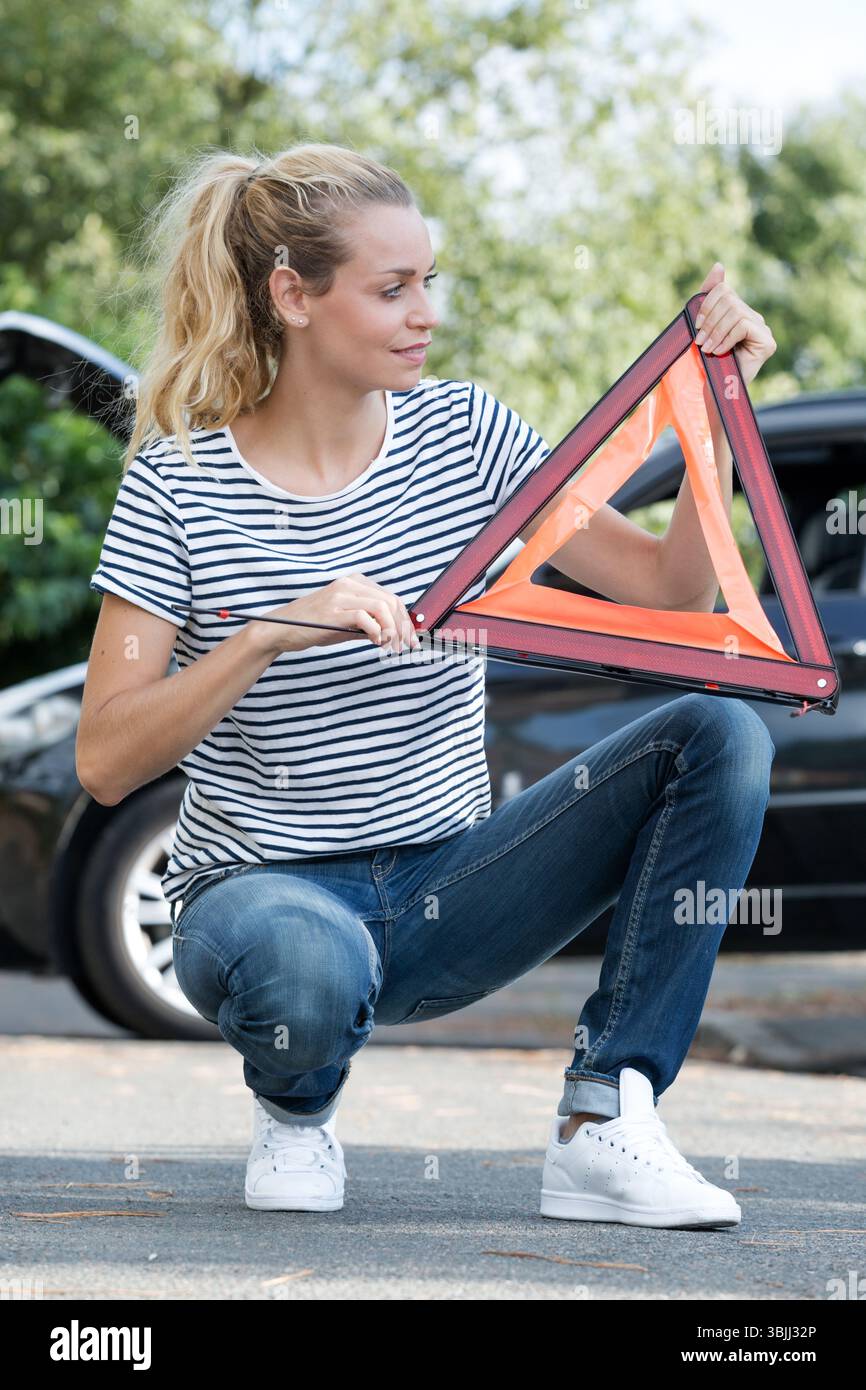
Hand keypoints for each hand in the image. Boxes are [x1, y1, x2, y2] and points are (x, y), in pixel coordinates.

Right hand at [249, 572, 421, 657]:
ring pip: (382, 608)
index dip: (405, 620)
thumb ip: (369, 622)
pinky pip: (365, 618)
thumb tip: (395, 634)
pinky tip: (374, 642)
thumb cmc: (315, 625)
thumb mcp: (346, 621)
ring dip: (392, 631)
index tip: (411, 639)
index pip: (391, 598)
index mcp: (355, 583)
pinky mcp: (334, 610)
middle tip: (404, 647)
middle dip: (403, 627)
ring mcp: (341, 595)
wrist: (283, 628)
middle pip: (391, 601)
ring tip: (390, 647)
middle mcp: (349, 584)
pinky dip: (376, 632)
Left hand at [694, 262, 776, 386]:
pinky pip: (743, 326)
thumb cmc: (708, 362)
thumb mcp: (704, 326)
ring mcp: (764, 330)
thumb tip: (719, 265)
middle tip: (700, 341)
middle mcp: (755, 318)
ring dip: (716, 332)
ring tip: (708, 349)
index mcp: (740, 311)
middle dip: (710, 320)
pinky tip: (720, 352)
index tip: (697, 325)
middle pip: (729, 300)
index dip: (707, 304)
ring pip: (735, 313)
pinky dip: (727, 339)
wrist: (716, 391)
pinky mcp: (767, 342)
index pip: (723, 290)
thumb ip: (708, 297)